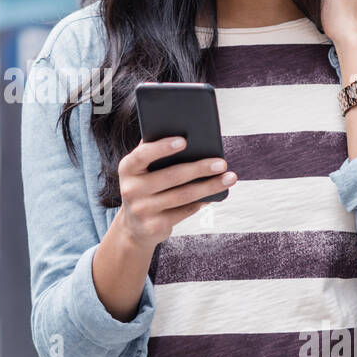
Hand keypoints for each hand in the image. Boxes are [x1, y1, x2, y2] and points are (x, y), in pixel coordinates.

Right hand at [111, 137, 236, 250]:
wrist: (134, 226)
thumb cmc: (145, 187)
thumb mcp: (141, 169)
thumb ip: (153, 150)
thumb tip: (181, 130)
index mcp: (127, 168)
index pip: (143, 155)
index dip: (162, 147)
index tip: (184, 141)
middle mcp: (130, 189)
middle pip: (172, 176)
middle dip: (200, 168)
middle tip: (221, 163)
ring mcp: (142, 210)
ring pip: (183, 196)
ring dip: (209, 186)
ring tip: (229, 178)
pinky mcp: (155, 226)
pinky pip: (185, 211)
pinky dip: (201, 202)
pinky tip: (214, 195)